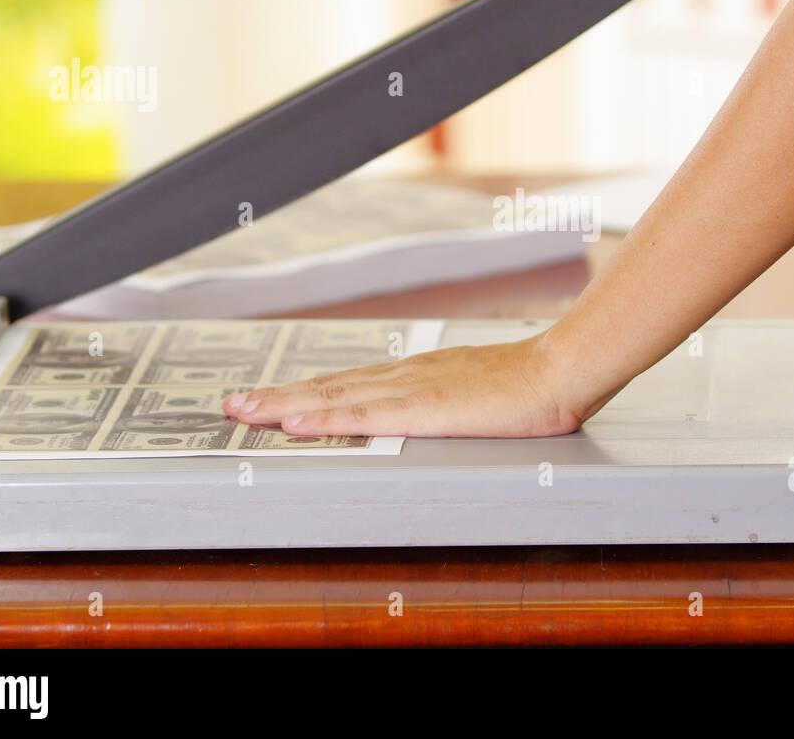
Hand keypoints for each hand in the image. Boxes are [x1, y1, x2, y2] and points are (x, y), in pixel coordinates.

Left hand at [223, 334, 599, 437]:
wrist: (559, 370)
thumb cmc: (531, 385)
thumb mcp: (482, 391)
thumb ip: (455, 399)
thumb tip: (443, 411)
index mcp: (418, 374)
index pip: (350, 384)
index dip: (307, 392)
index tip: (271, 399)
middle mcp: (405, 375)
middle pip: (330, 386)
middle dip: (278, 396)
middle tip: (235, 405)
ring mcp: (410, 389)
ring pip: (333, 396)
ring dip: (284, 404)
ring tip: (244, 411)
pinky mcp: (422, 408)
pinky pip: (360, 415)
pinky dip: (320, 417)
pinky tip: (292, 421)